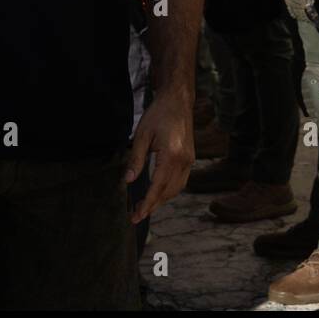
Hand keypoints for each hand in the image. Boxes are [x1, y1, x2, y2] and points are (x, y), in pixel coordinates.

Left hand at [125, 87, 193, 224]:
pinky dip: (169, 191)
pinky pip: (181, 181)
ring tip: (145, 206)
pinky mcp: (190, 158)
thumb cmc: (159, 114)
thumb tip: (128, 181)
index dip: (147, 204)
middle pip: (168, 192)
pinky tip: (158, 192)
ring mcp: (189, 160)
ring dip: (161, 200)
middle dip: (153, 206)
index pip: (158, 187)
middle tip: (136, 215)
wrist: (178, 100)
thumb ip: (136, 159)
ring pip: (176, 189)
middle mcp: (184, 161)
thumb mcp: (141, 135)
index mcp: (171, 155)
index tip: (136, 216)